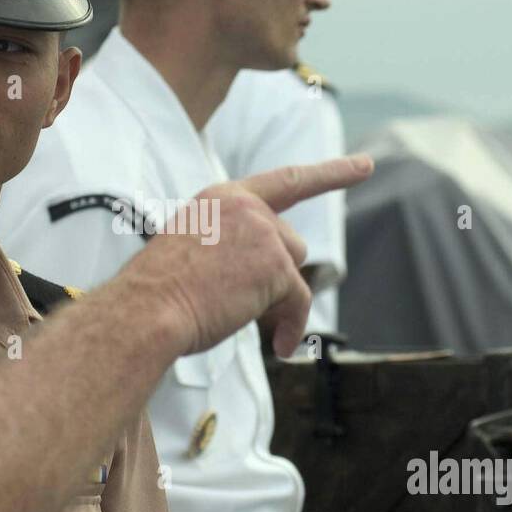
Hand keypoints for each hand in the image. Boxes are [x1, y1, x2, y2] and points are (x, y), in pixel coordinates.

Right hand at [125, 154, 372, 356]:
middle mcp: (247, 206)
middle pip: (290, 243)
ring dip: (276, 298)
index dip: (331, 173)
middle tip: (236, 299)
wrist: (146, 309)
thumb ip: (229, 243)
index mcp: (222, 197)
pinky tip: (279, 347)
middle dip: (275, 275)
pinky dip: (291, 326)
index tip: (365, 165)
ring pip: (293, 271)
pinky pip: (298, 301)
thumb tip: (267, 273)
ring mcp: (263, 233)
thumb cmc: (157, 290)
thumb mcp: (191, 247)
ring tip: (233, 313)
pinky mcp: (275, 266)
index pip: (287, 180)